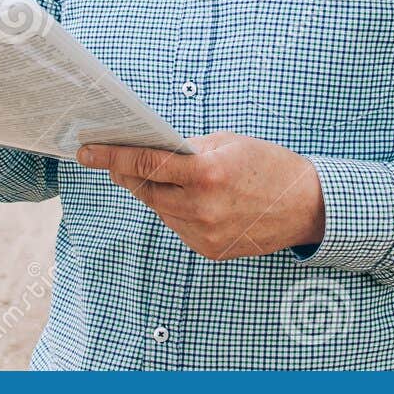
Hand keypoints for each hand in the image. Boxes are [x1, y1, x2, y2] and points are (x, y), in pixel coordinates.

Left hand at [77, 132, 325, 260]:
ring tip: (157, 175)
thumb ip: (188, 148)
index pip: (146, 164)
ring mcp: (204, 233)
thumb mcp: (228, 143)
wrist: (306, 206)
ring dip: (154, 191)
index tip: (86, 152)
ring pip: (159, 209)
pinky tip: (185, 197)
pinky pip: (177, 225)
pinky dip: (174, 209)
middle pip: (146, 189)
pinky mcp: (208, 250)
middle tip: (114, 159)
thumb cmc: (268, 165)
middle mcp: (202, 207)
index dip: (112, 157)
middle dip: (128, 173)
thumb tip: (150, 149)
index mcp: (207, 174)